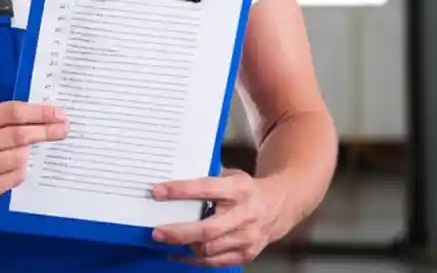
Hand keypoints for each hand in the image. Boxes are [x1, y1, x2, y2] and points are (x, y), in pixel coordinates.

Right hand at [0, 101, 68, 208]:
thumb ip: (3, 118)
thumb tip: (45, 115)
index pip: (12, 112)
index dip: (39, 112)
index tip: (58, 113)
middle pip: (19, 134)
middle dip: (45, 131)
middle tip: (63, 129)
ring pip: (19, 157)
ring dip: (29, 154)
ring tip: (29, 152)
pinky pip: (16, 176)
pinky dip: (21, 170)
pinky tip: (16, 168)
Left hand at [151, 169, 285, 267]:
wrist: (279, 206)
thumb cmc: (247, 189)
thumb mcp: (232, 175)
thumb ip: (208, 178)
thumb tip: (174, 178)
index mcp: (239, 189)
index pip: (206, 189)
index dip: (180, 191)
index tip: (157, 192)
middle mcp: (245, 215)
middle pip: (208, 229)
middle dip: (179, 232)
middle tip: (156, 231)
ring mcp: (247, 238)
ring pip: (210, 249)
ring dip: (184, 246)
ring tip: (164, 240)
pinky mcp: (246, 253)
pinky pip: (215, 262)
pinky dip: (193, 260)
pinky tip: (178, 253)